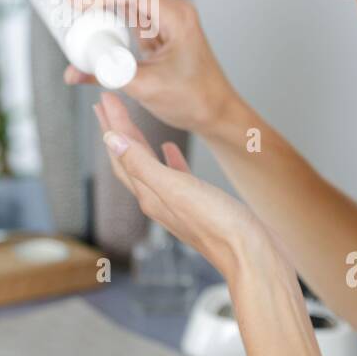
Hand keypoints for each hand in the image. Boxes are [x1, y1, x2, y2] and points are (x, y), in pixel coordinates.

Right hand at [54, 0, 239, 136]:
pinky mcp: (159, 28)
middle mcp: (173, 10)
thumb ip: (107, 77)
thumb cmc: (193, 99)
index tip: (72, 1)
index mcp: (176, 17)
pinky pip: (129, 7)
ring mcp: (166, 17)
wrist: (217, 112)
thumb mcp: (146, 88)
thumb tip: (70, 73)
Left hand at [92, 91, 281, 280]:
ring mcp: (177, 203)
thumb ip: (142, 165)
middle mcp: (158, 200)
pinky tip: (169, 149)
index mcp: (149, 195)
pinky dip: (168, 159)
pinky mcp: (198, 204)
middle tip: (106, 104)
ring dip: (137, 142)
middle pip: (128, 158)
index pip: (120, 153)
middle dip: (116, 130)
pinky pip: (174, 175)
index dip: (111, 125)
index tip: (104, 98)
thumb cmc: (218, 225)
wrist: (252, 257)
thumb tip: (111, 141)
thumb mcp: (175, 189)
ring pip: (148, 165)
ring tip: (129, 122)